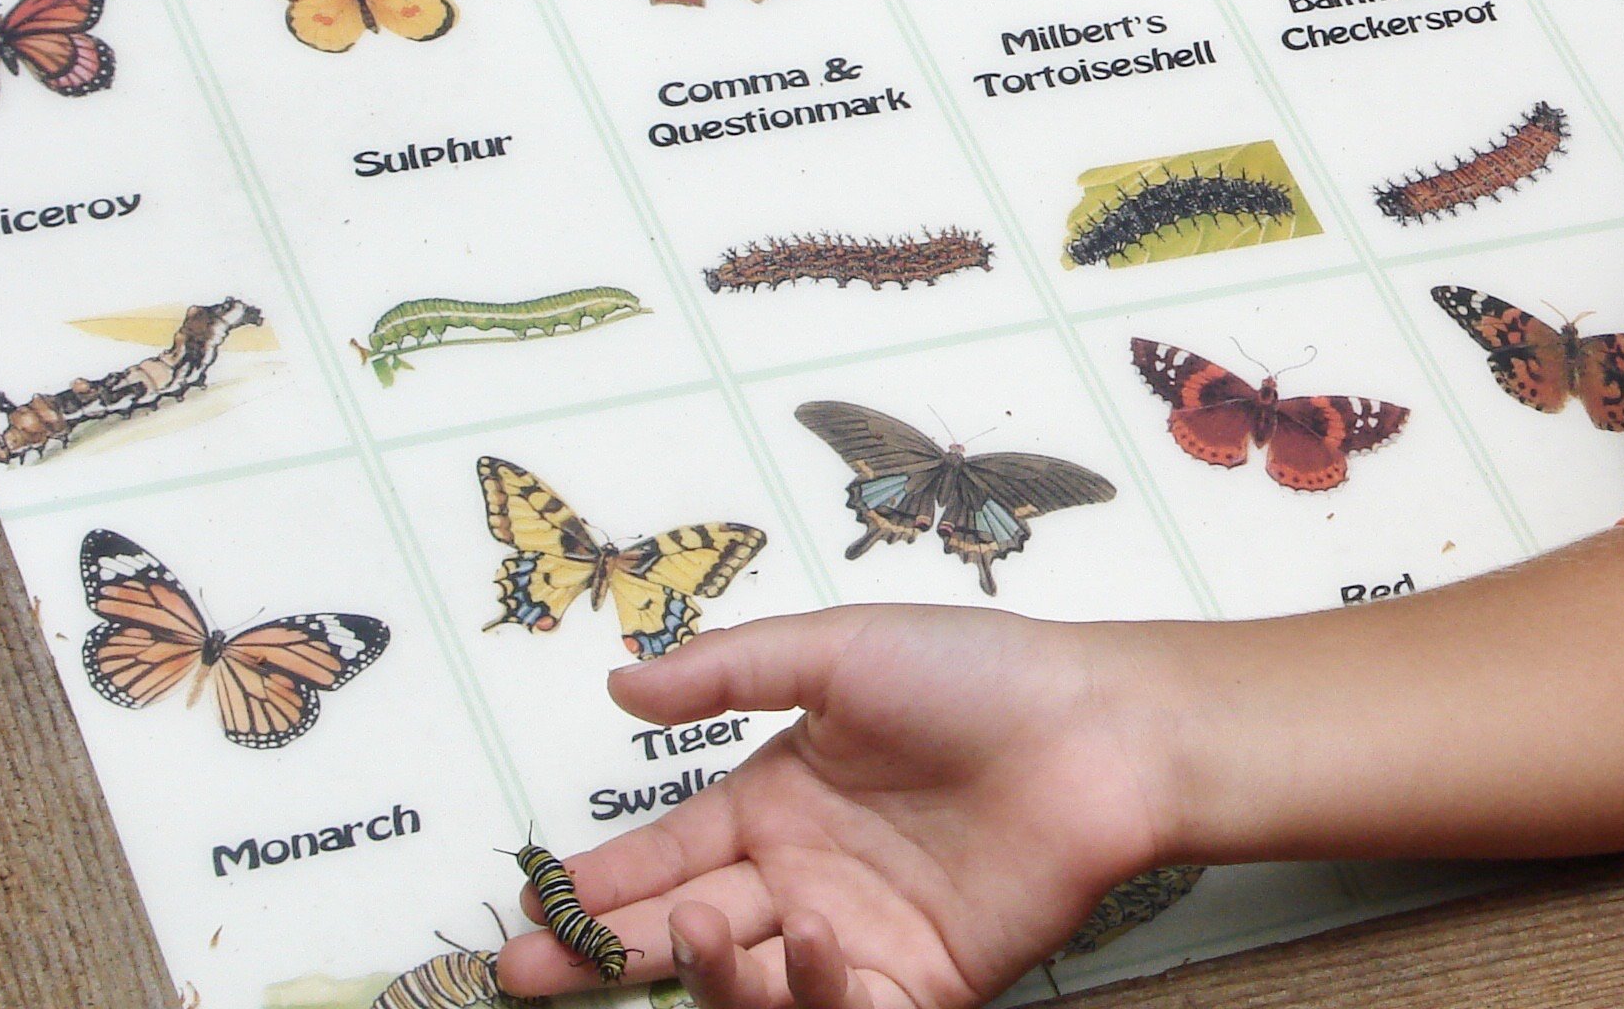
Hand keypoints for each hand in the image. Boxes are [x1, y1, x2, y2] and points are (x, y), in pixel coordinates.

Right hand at [491, 603, 1162, 1008]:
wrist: (1099, 730)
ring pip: (747, 985)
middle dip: (603, 955)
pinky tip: (800, 943)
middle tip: (524, 972)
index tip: (526, 914)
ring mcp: (857, 935)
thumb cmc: (981, 673)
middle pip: (684, 931)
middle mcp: (806, 876)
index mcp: (781, 800)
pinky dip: (805, 997)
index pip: (666, 856)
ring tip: (692, 929)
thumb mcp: (841, 650)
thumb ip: (729, 670)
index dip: (597, 886)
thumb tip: (619, 684)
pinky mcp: (917, 982)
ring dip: (705, 972)